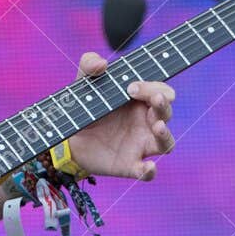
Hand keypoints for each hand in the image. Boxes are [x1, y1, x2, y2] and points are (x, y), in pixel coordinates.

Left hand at [65, 52, 175, 180]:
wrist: (68, 137)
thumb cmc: (85, 107)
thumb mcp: (83, 83)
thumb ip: (89, 65)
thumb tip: (101, 63)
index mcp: (140, 101)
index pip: (159, 91)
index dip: (151, 87)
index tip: (130, 87)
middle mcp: (145, 123)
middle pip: (166, 113)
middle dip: (164, 105)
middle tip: (154, 99)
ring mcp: (140, 145)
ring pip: (166, 143)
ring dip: (165, 134)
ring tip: (158, 126)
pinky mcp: (129, 165)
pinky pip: (146, 172)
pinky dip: (150, 171)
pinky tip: (147, 167)